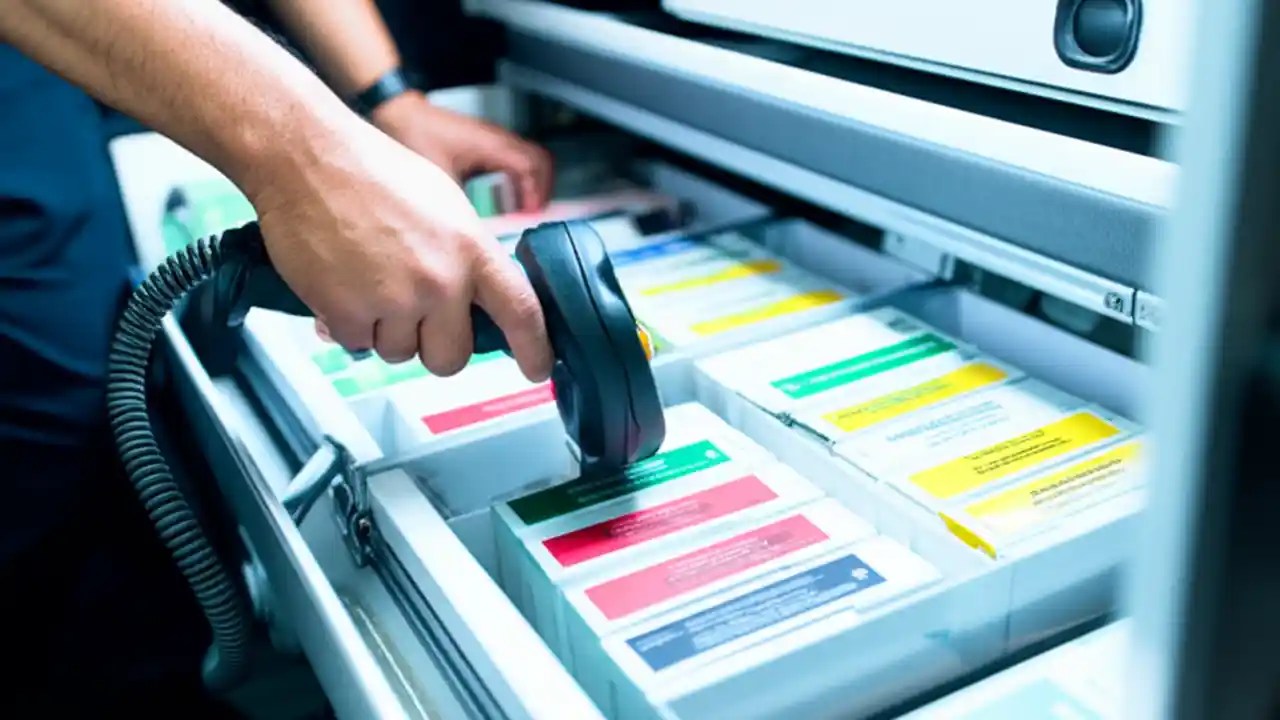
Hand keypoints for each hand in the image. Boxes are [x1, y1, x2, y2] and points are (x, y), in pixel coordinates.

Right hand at [242, 119, 553, 381]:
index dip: (534, 349)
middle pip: (451, 357)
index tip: (537, 369)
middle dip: (433, 345)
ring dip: (385, 330)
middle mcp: (439, 280)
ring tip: (370, 280)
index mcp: (471, 249)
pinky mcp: (347, 313)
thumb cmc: (373, 172)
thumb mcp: (446, 205)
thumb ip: (468, 256)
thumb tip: (479, 299)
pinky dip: (349, 324)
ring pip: (400, 354)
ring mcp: (394, 300)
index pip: (520, 311)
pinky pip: (358, 345)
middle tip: (415, 315)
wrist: (308, 157)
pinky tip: (343, 284)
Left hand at [370, 90, 553, 211]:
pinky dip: (514, 182)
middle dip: (540, 191)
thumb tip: (475, 234)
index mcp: (492, 145)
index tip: (529, 215)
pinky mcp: (485, 145)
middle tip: (529, 216)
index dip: (537, 192)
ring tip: (517, 211)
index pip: (533, 165)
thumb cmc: (415, 137)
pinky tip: (497, 199)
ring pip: (529, 161)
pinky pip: (512, 162)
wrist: (398, 113)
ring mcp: (493, 141)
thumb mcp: (438, 180)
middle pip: (541, 161)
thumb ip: (459, 207)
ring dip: (528, 186)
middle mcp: (499, 140)